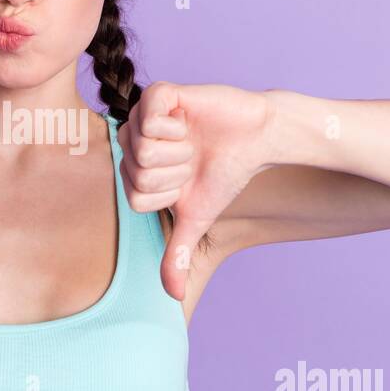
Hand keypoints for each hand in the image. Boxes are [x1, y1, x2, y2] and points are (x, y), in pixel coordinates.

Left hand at [117, 82, 275, 300]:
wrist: (256, 140)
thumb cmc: (223, 174)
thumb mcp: (196, 218)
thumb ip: (177, 253)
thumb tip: (173, 297)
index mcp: (135, 168)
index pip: (134, 196)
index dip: (167, 194)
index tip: (186, 182)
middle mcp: (134, 140)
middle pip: (137, 174)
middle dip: (175, 174)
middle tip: (191, 159)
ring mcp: (144, 115)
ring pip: (141, 149)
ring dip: (178, 151)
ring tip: (192, 141)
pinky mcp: (160, 93)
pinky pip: (150, 118)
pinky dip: (177, 127)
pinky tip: (189, 121)